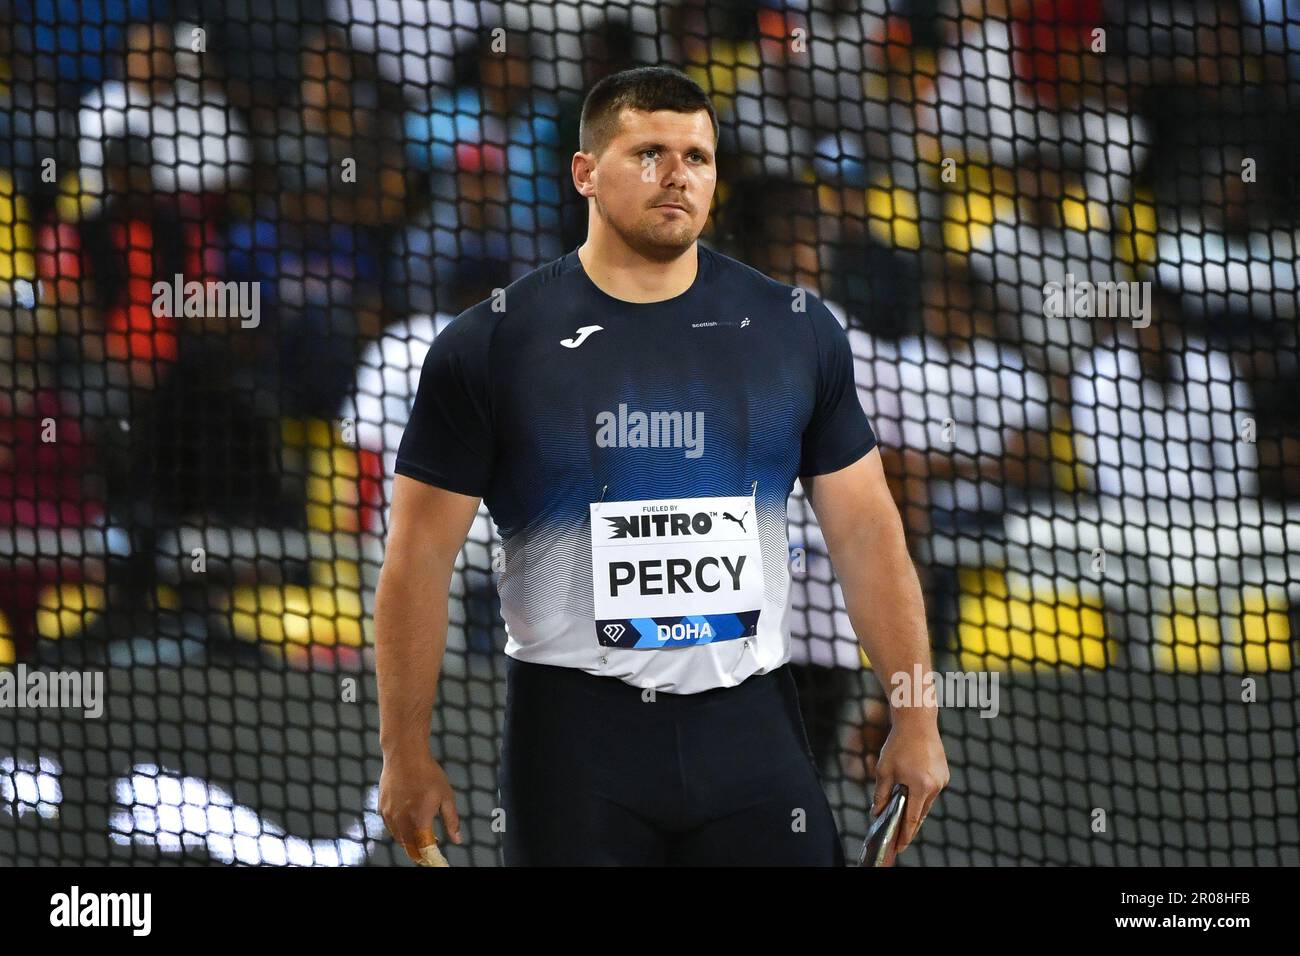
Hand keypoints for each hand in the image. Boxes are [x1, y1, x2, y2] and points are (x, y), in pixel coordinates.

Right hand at [379, 748, 462, 863]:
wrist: (405, 755)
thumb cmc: (428, 774)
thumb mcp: (446, 796)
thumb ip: (451, 821)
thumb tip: (457, 840)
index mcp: (419, 819)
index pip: (424, 848)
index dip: (431, 855)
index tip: (436, 857)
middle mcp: (402, 820)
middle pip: (409, 847)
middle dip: (419, 851)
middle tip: (429, 847)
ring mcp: (389, 815)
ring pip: (398, 838)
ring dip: (409, 841)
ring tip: (421, 833)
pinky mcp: (382, 808)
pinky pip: (390, 827)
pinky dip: (399, 830)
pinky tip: (408, 820)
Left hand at [872, 715, 947, 854]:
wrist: (917, 722)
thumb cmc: (898, 744)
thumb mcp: (884, 770)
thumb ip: (880, 794)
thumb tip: (876, 812)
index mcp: (921, 786)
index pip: (913, 818)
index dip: (906, 834)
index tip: (900, 846)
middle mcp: (936, 785)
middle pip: (922, 812)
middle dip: (910, 824)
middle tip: (899, 837)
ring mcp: (942, 779)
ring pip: (927, 802)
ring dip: (916, 809)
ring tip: (904, 818)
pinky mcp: (944, 773)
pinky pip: (932, 790)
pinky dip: (922, 795)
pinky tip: (912, 797)